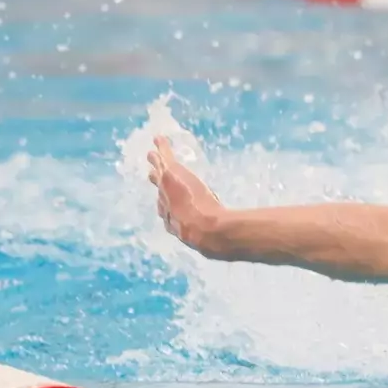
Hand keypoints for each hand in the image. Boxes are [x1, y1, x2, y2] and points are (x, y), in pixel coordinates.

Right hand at [147, 135, 224, 249]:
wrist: (206, 231)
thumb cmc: (213, 240)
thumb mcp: (214, 243)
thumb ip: (221, 243)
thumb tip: (235, 249)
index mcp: (175, 223)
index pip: (168, 212)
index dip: (168, 206)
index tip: (167, 202)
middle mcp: (166, 207)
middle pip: (160, 193)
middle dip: (157, 184)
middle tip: (152, 175)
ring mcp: (167, 190)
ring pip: (159, 174)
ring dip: (156, 163)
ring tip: (151, 154)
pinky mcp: (170, 176)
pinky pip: (164, 159)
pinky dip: (162, 149)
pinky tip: (159, 139)